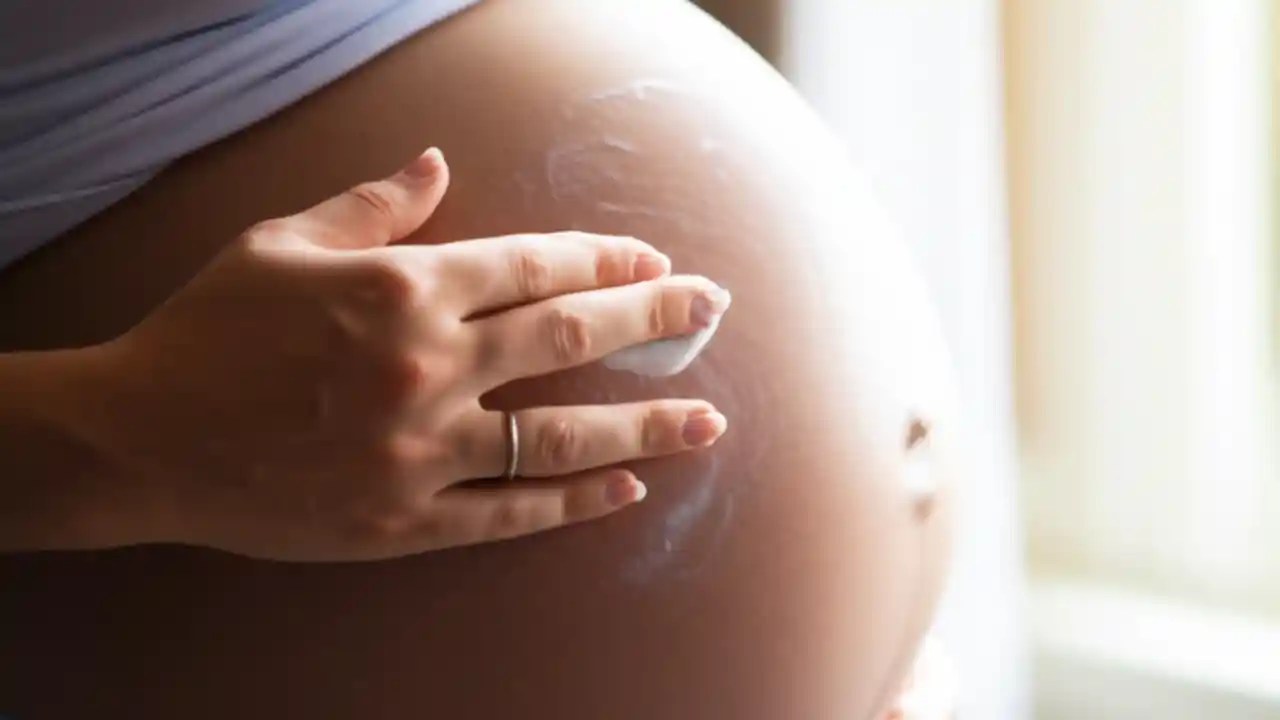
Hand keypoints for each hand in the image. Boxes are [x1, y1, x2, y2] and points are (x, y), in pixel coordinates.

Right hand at [82, 148, 729, 560]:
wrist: (140, 438)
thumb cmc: (210, 328)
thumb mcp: (283, 243)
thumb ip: (372, 205)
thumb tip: (438, 162)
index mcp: (401, 288)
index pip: (534, 265)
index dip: (605, 260)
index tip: (655, 262)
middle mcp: (425, 366)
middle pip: (569, 335)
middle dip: (653, 320)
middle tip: (715, 309)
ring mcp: (419, 450)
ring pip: (560, 433)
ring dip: (645, 423)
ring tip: (708, 419)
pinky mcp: (403, 522)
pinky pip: (510, 511)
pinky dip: (574, 502)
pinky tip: (626, 489)